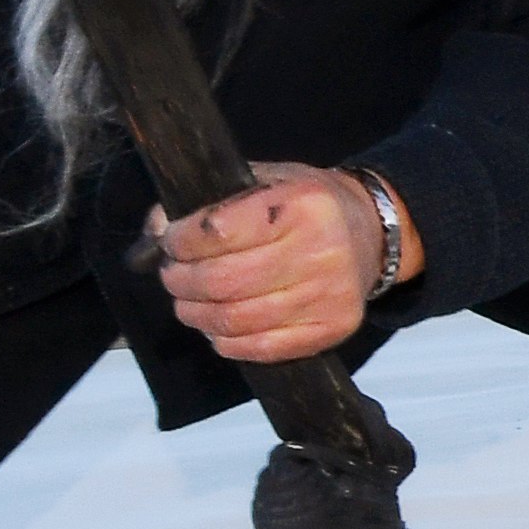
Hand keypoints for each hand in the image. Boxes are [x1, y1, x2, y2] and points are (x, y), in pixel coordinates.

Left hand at [150, 162, 394, 365]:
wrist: (372, 232)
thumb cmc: (306, 205)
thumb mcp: (265, 181)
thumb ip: (210, 202)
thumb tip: (156, 231)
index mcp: (303, 203)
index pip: (219, 231)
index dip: (181, 240)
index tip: (171, 240)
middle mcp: (321, 250)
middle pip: (223, 281)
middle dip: (182, 281)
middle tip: (173, 276)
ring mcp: (329, 295)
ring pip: (236, 319)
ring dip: (197, 315)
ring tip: (190, 303)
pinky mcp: (332, 328)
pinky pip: (262, 347)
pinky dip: (227, 342)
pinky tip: (219, 327)